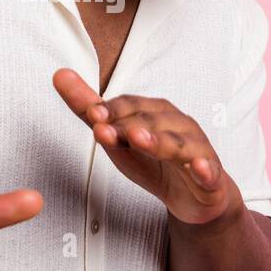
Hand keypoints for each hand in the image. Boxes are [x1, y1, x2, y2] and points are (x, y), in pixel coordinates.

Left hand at [51, 68, 236, 225]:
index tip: (91, 114)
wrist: (195, 196)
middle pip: (152, 121)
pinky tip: (197, 168)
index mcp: (156, 113)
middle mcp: (178, 125)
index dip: (112, 110)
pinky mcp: (210, 176)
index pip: (132, 105)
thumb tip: (59, 74)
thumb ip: (90, 109)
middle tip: (105, 130)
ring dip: (159, 141)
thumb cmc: (154, 161)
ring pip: (177, 143)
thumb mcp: (117, 137)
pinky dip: (203, 169)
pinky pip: (208, 171)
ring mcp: (196, 149)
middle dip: (128, 125)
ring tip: (139, 139)